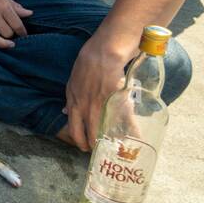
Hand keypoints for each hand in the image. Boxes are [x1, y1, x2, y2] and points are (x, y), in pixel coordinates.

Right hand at [0, 0, 31, 48]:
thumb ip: (16, 6)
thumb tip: (29, 13)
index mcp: (3, 6)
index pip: (17, 25)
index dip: (23, 32)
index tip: (24, 34)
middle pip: (7, 33)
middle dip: (12, 35)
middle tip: (12, 33)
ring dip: (2, 44)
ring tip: (7, 44)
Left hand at [62, 37, 128, 151]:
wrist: (105, 51)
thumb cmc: (89, 60)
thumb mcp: (73, 80)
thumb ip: (71, 97)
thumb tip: (66, 111)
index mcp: (73, 101)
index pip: (73, 128)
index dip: (79, 140)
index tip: (83, 146)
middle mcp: (85, 107)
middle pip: (88, 134)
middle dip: (94, 146)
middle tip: (100, 151)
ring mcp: (100, 105)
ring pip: (104, 130)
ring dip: (110, 141)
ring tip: (117, 148)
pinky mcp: (116, 100)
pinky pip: (125, 119)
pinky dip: (132, 129)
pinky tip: (137, 137)